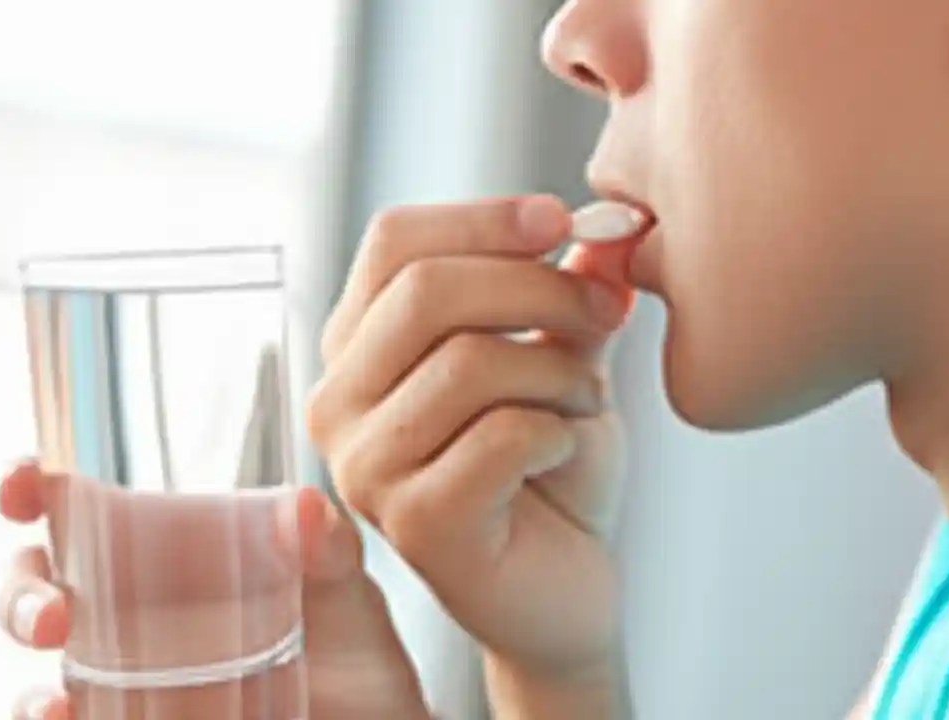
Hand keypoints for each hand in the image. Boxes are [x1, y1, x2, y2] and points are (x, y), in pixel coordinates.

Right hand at [0, 461, 429, 719]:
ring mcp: (124, 676)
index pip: (72, 508)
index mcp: (165, 549)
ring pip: (39, 670)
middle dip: (22, 596)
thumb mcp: (345, 585)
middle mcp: (127, 609)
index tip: (24, 485)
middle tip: (54, 618)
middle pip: (35, 587)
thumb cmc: (351, 644)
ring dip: (30, 685)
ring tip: (60, 702)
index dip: (27, 489)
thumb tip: (304, 506)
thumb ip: (328, 544)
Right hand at [307, 197, 635, 685]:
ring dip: (559, 372)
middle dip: (541, 289)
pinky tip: (562, 451)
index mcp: (361, 346)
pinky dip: (559, 431)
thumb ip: (571, 290)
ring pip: (469, 362)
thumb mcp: (564, 357)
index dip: (484, 219)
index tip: (560, 221)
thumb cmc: (551, 468)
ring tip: (584, 399)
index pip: (394, 241)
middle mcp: (341, 402)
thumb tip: (607, 225)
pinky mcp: (414, 524)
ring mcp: (366, 467)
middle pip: (426, 291)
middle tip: (606, 311)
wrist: (564, 580)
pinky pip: (502, 436)